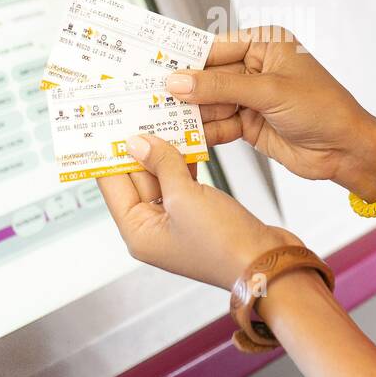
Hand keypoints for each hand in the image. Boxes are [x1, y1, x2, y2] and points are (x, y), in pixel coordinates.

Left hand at [96, 132, 301, 290]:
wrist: (267, 261)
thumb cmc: (225, 245)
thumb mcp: (185, 197)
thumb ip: (161, 165)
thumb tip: (138, 143)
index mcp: (138, 233)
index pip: (113, 185)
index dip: (109, 154)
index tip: (107, 126)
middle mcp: (153, 229)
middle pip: (136, 179)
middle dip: (137, 147)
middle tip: (136, 115)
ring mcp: (176, 222)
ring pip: (161, 178)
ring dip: (163, 152)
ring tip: (160, 119)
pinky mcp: (196, 215)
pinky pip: (182, 183)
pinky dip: (183, 163)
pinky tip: (185, 139)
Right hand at [164, 26, 375, 197]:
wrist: (347, 150)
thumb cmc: (324, 109)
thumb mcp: (269, 92)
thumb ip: (222, 87)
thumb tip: (179, 81)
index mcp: (265, 44)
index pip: (215, 47)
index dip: (185, 59)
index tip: (154, 66)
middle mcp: (255, 68)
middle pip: (208, 77)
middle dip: (183, 89)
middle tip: (148, 96)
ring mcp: (251, 97)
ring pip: (209, 103)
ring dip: (188, 113)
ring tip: (157, 118)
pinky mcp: (248, 124)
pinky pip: (217, 124)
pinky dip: (202, 132)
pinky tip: (181, 136)